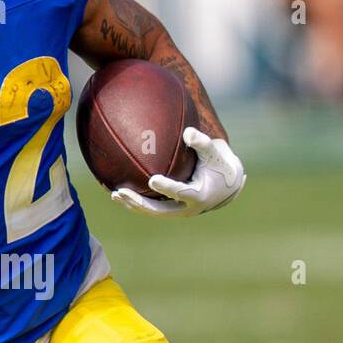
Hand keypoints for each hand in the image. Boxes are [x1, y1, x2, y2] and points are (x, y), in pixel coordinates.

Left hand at [111, 127, 245, 217]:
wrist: (227, 186)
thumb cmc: (219, 164)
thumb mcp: (216, 153)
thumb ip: (202, 143)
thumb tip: (187, 132)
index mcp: (200, 195)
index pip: (181, 192)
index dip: (167, 187)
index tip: (152, 179)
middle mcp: (187, 208)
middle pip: (160, 209)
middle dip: (140, 202)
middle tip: (122, 192)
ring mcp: (178, 211)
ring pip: (153, 211)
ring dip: (134, 204)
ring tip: (116, 194)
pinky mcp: (172, 209)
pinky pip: (152, 207)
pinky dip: (137, 202)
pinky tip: (120, 193)